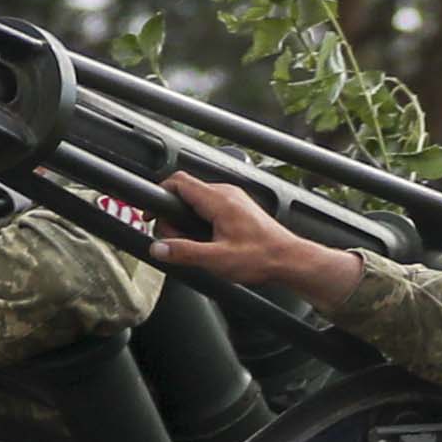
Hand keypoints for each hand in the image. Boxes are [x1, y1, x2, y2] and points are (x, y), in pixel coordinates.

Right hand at [154, 172, 365, 311]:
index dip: (159, 195)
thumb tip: (158, 248)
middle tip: (176, 241)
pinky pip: (211, 207)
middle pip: (186, 193)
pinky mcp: (240, 208)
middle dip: (174, 216)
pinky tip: (209, 242)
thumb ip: (183, 252)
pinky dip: (202, 221)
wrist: (290, 260)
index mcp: (218, 200)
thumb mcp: (216, 260)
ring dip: (188, 221)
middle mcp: (226, 193)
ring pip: (198, 200)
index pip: (178, 182)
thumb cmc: (261, 258)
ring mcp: (235, 198)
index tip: (151, 215)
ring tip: (195, 246)